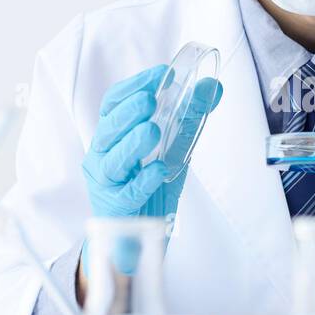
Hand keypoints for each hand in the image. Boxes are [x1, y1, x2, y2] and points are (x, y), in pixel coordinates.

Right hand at [81, 65, 221, 266]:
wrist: (134, 240)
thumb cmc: (148, 190)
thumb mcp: (173, 151)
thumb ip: (189, 120)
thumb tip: (212, 86)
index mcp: (112, 137)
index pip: (112, 104)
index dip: (133, 86)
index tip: (160, 74)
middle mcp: (102, 157)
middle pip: (108, 129)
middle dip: (128, 112)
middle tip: (151, 98)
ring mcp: (106, 183)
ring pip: (111, 160)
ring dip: (132, 143)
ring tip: (152, 130)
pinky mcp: (115, 209)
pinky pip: (127, 193)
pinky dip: (143, 181)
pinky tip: (159, 170)